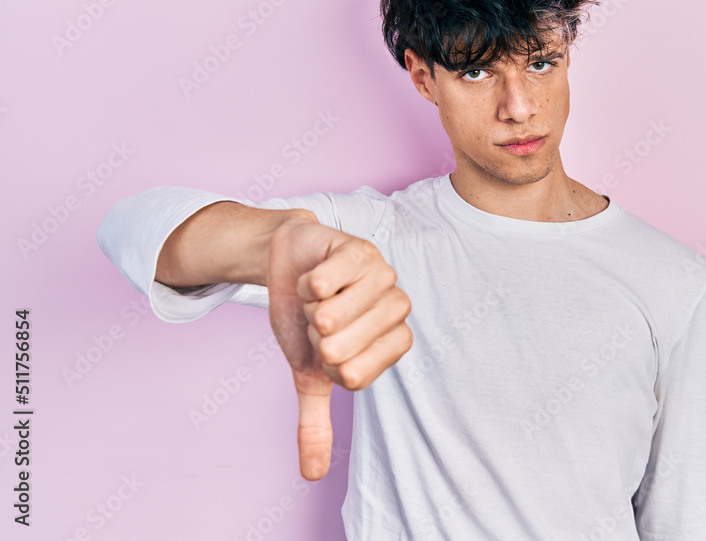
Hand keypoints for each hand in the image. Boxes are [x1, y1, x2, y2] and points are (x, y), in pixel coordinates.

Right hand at [266, 216, 411, 480]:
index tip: (326, 345)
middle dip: (315, 334)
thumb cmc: (305, 317)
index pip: (357, 375)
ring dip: (309, 308)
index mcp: (393, 343)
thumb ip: (317, 421)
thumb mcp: (309, 373)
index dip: (328, 363)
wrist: (288, 264)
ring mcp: (383, 276)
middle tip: (319, 316)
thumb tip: (311, 475)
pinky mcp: (361, 250)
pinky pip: (325, 281)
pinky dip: (306, 284)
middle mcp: (397, 308)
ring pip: (332, 314)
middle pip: (342, 346)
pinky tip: (314, 277)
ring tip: (316, 296)